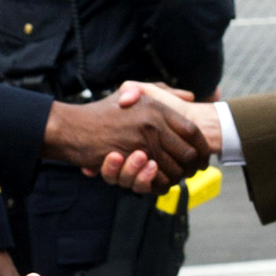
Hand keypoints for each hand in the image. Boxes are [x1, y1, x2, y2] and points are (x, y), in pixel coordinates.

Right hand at [44, 83, 210, 180]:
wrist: (72, 128)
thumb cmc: (101, 112)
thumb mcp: (131, 93)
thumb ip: (161, 92)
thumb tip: (189, 95)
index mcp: (156, 108)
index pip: (192, 130)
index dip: (202, 147)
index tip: (203, 157)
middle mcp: (152, 124)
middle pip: (188, 153)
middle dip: (192, 167)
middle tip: (190, 173)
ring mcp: (141, 143)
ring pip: (173, 170)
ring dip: (174, 177)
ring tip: (171, 176)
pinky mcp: (129, 161)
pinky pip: (155, 180)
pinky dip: (157, 184)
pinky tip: (153, 178)